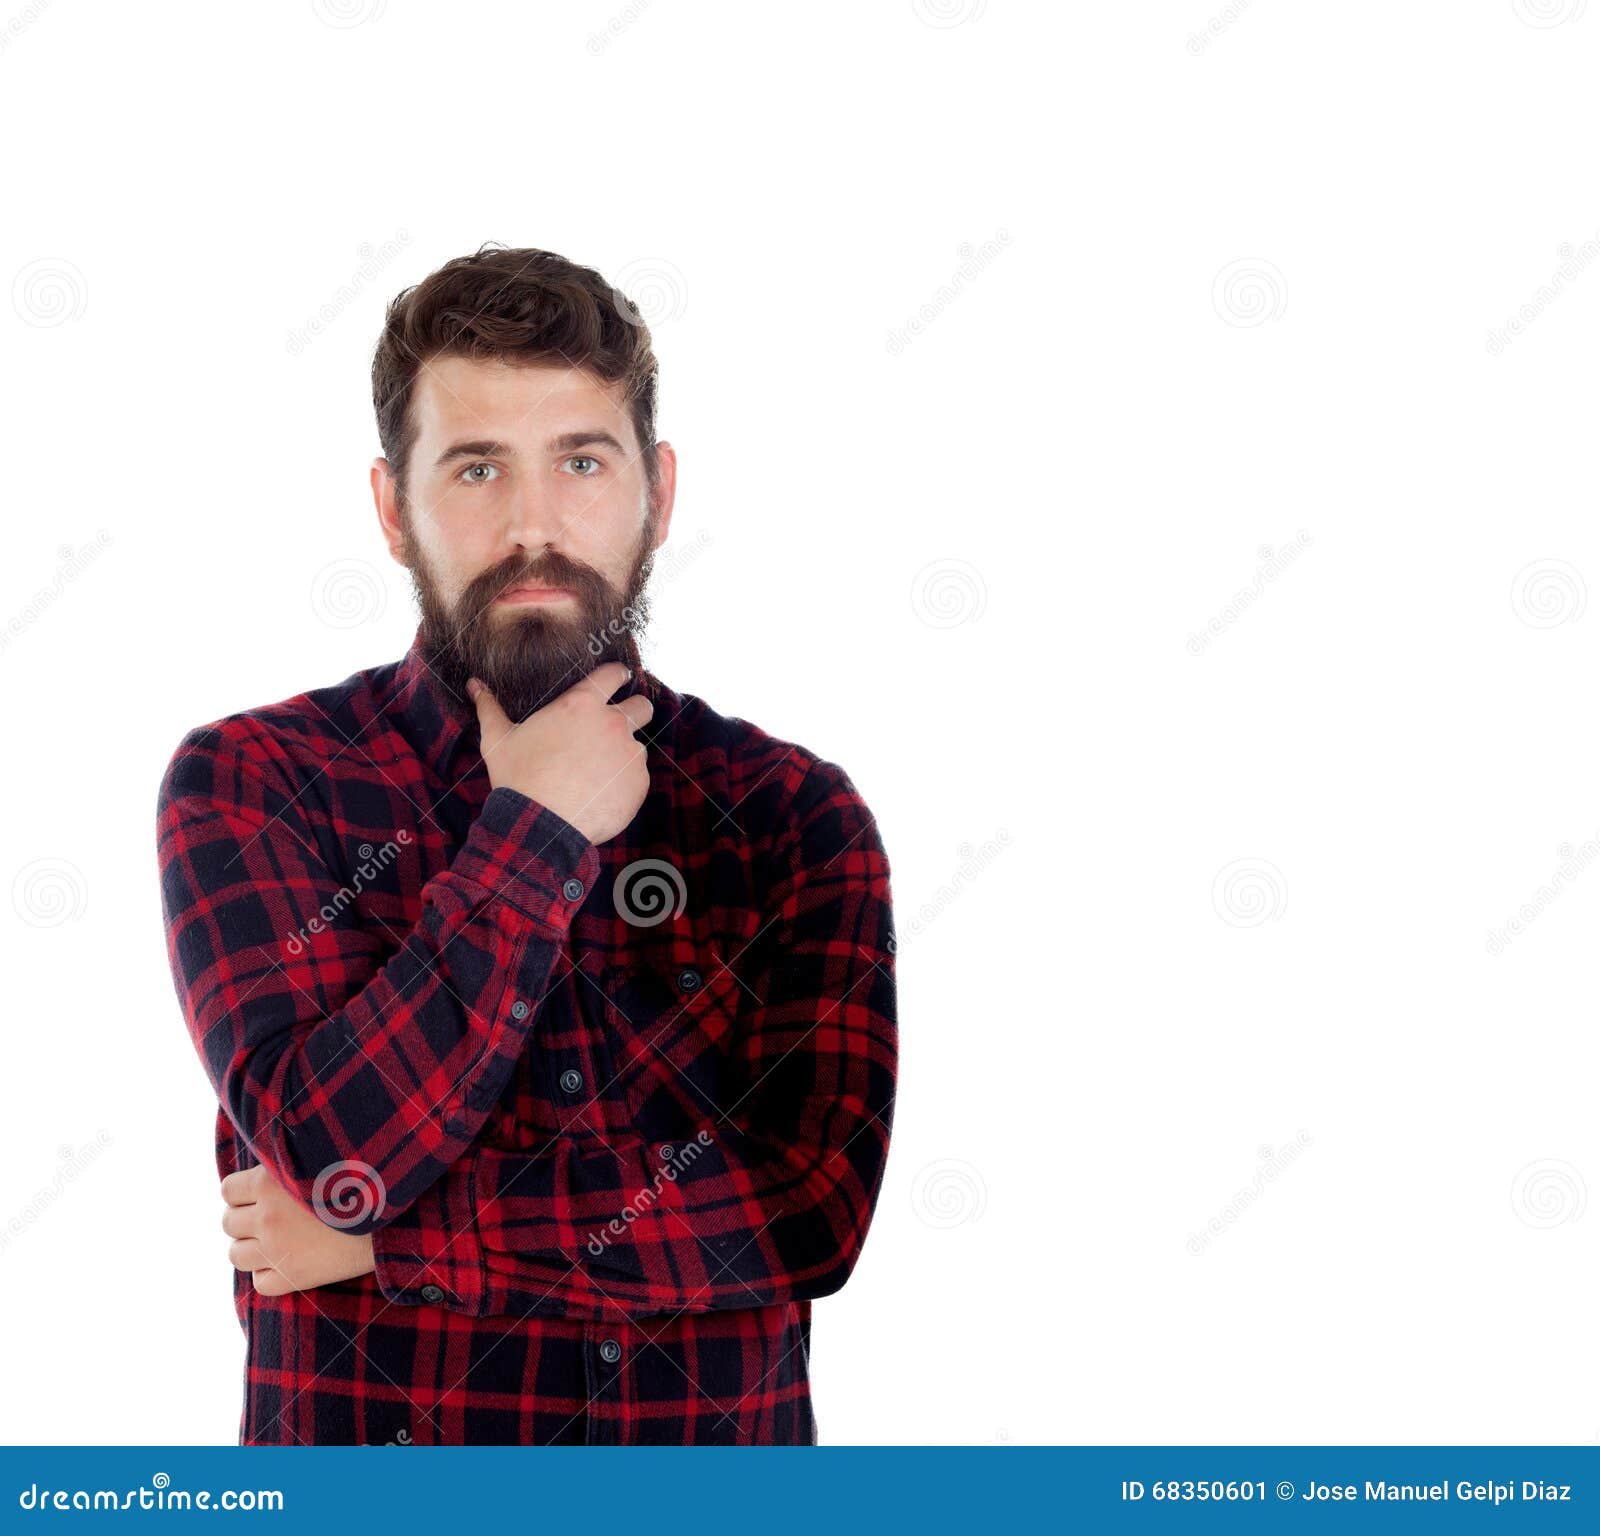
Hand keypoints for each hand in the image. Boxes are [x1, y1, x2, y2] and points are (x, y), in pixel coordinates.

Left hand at [221, 1162, 375, 1295]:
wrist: (395, 1213)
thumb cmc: (362, 1177)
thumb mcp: (321, 1156)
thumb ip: (291, 1158)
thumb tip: (269, 1163)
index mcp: (269, 1181)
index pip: (228, 1189)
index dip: (243, 1191)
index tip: (260, 1193)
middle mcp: (267, 1216)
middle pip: (228, 1223)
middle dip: (245, 1219)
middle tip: (270, 1217)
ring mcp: (277, 1250)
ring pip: (236, 1255)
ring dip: (251, 1248)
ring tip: (274, 1241)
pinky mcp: (293, 1277)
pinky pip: (260, 1282)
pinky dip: (269, 1274)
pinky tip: (287, 1262)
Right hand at [468, 661, 652, 844]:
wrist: (538, 826)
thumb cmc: (517, 779)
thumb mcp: (498, 739)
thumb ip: (489, 706)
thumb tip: (474, 684)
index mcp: (582, 704)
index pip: (615, 673)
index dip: (618, 674)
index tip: (618, 679)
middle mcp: (613, 723)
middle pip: (643, 705)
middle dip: (633, 712)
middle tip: (614, 729)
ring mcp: (629, 754)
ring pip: (638, 746)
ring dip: (623, 754)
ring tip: (596, 773)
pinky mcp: (638, 783)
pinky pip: (638, 776)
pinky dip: (624, 783)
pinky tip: (600, 793)